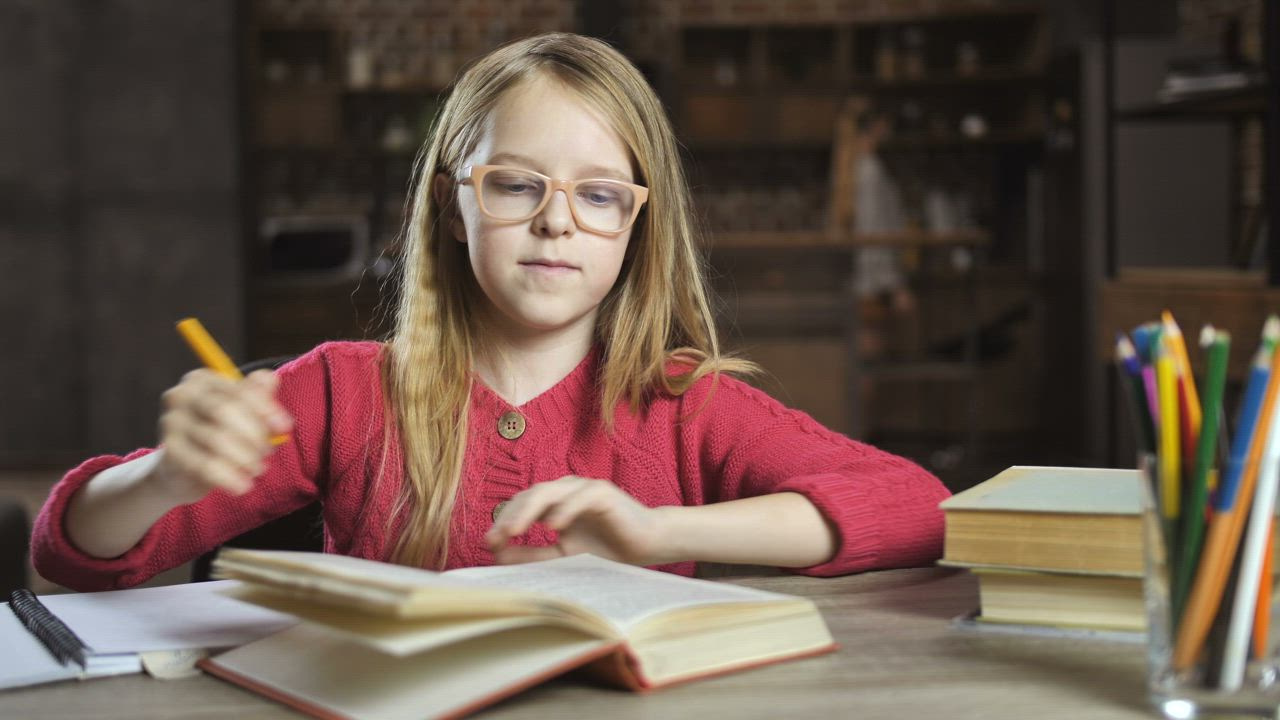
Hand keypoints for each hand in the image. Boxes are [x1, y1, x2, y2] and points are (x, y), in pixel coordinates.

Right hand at [151, 369, 292, 503]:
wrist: (181, 471)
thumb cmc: (217, 434)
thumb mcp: (240, 413)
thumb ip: (257, 396)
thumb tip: (272, 379)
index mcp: (201, 380)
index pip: (239, 390)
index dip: (266, 409)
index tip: (285, 427)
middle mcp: (181, 396)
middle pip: (226, 410)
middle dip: (254, 434)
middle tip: (267, 452)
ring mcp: (171, 423)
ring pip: (217, 439)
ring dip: (246, 458)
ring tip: (257, 468)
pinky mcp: (169, 452)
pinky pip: (205, 465)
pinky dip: (230, 477)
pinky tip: (244, 486)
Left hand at [485, 476, 669, 565]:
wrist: (647, 545)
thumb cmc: (608, 549)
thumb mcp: (563, 556)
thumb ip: (533, 554)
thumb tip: (498, 556)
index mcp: (554, 502)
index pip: (522, 505)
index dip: (503, 521)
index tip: (488, 543)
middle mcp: (565, 490)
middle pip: (530, 495)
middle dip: (510, 516)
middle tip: (495, 538)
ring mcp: (584, 488)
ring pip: (549, 492)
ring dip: (529, 510)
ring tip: (513, 531)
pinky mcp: (604, 493)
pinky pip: (579, 498)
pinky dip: (565, 510)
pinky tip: (553, 527)